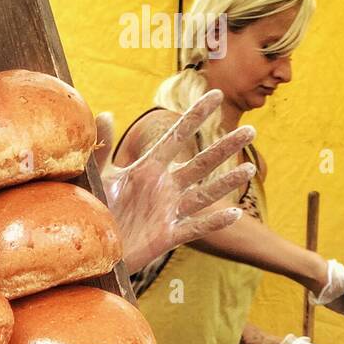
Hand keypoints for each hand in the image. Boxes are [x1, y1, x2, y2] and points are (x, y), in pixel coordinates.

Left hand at [95, 90, 256, 275]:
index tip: (216, 94)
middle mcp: (164, 187)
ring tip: (250, 169)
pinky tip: (233, 213)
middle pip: (200, 163)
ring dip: (227, 182)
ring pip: (204, 194)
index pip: (176, 137)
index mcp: (147, 169)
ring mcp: (168, 211)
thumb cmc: (94, 211)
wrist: (93, 249)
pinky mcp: (167, 236)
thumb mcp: (97, 177)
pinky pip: (195, 227)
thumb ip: (102, 148)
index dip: (196, 116)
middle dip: (224, 147)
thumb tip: (105, 113)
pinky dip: (213, 222)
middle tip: (251, 129)